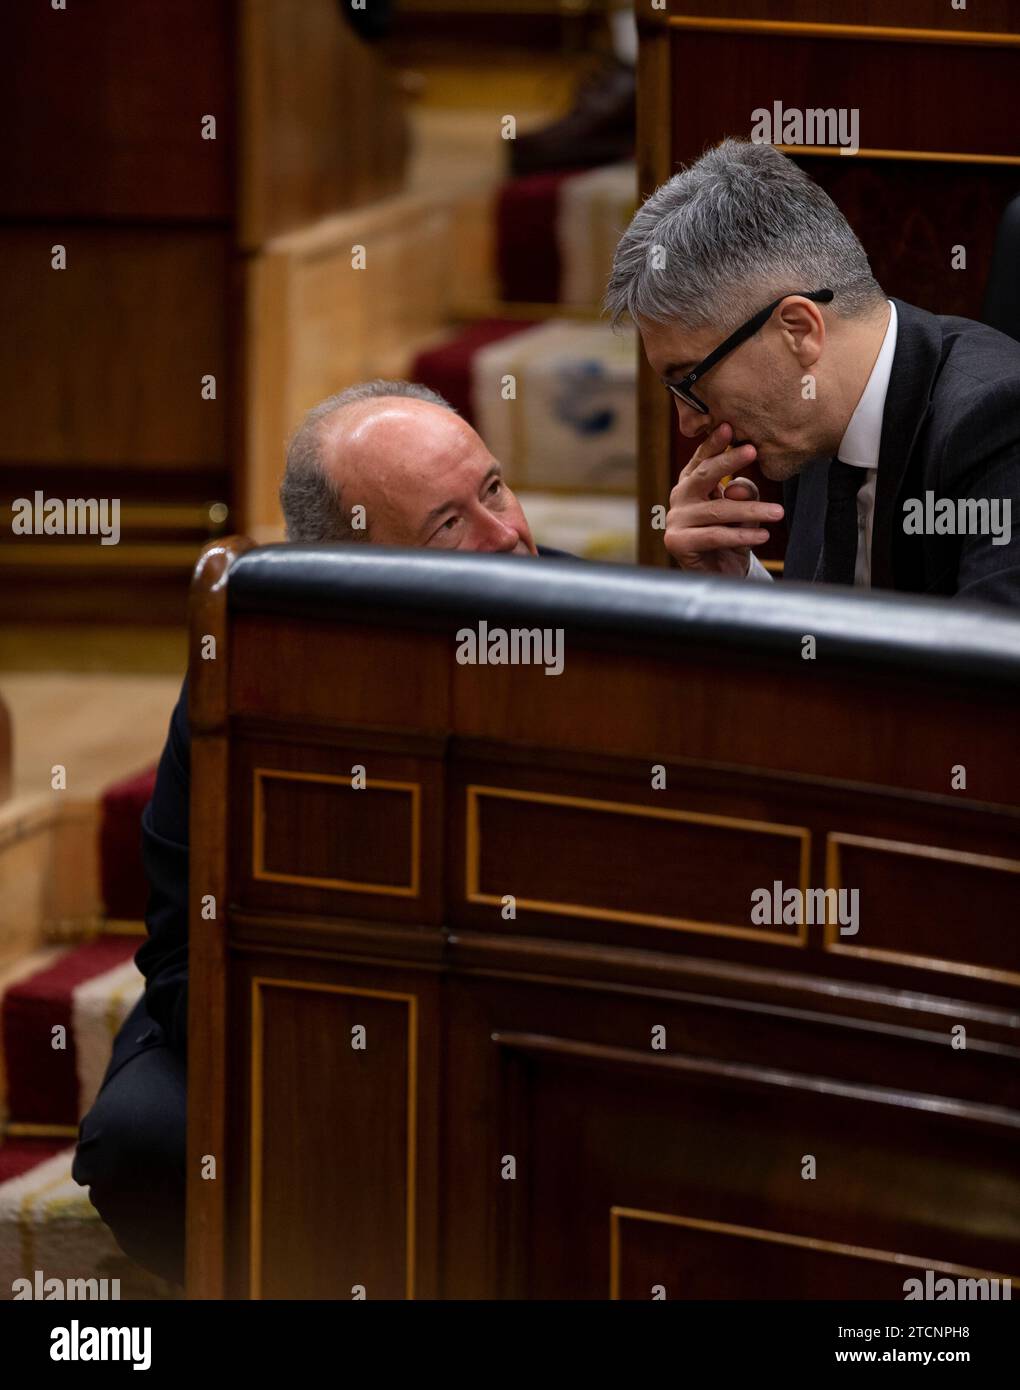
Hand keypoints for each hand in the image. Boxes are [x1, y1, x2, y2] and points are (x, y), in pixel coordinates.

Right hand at [664, 423, 783, 576]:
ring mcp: (676, 519)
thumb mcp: (744, 508)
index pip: (702, 458)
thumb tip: (735, 486)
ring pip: (717, 510)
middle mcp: (679, 497)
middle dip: (728, 461)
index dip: (715, 443)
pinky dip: (741, 535)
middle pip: (703, 475)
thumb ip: (743, 493)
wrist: (720, 572)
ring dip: (751, 510)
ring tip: (778, 513)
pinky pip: (714, 536)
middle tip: (752, 451)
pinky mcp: (677, 542)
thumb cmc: (732, 534)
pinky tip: (763, 535)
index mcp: (691, 482)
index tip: (730, 427)